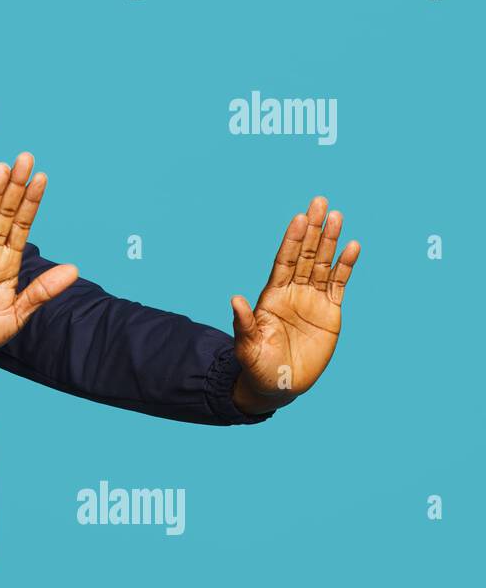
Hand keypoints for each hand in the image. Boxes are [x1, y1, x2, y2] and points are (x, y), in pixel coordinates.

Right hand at [0, 152, 79, 361]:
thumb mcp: (16, 314)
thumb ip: (41, 291)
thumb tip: (74, 268)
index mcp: (6, 264)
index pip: (22, 226)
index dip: (31, 203)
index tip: (41, 177)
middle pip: (5, 215)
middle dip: (15, 188)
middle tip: (25, 158)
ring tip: (1, 168)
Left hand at [230, 195, 360, 412]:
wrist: (278, 385)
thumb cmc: (257, 366)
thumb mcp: (247, 345)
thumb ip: (245, 322)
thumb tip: (234, 299)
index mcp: (271, 296)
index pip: (283, 261)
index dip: (291, 240)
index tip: (298, 218)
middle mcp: (292, 292)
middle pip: (304, 255)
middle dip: (312, 230)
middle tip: (320, 202)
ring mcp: (312, 300)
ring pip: (323, 264)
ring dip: (330, 241)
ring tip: (337, 215)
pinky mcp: (330, 312)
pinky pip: (339, 284)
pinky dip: (346, 266)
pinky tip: (352, 246)